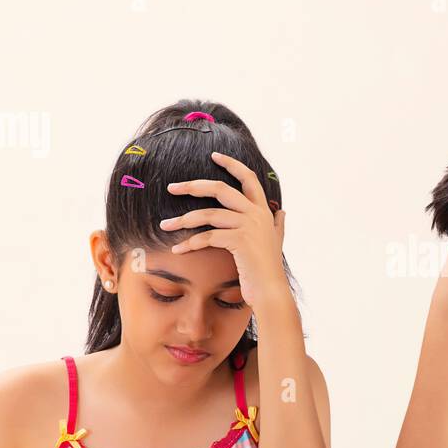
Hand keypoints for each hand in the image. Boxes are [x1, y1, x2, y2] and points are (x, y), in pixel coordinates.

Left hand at [162, 154, 288, 312]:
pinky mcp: (239, 241)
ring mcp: (249, 226)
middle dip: (194, 186)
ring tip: (165, 225)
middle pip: (221, 188)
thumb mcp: (276, 241)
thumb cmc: (268, 269)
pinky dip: (190, 243)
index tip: (214, 156)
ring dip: (183, 219)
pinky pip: (208, 237)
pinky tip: (178, 249)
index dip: (232, 164)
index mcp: (263, 211)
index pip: (249, 178)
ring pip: (209, 214)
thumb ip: (277, 224)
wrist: (271, 291)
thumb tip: (282, 212)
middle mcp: (257, 214)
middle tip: (172, 187)